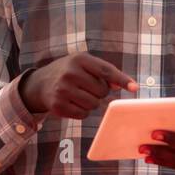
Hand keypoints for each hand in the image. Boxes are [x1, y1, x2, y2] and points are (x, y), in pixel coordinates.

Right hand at [20, 52, 138, 117]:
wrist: (40, 83)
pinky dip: (83, 112)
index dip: (122, 80)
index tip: (134, 88)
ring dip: (92, 103)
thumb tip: (121, 85)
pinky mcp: (57, 106)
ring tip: (81, 95)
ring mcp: (62, 90)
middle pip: (102, 91)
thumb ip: (104, 71)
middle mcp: (70, 73)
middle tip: (89, 88)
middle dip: (100, 92)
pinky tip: (74, 103)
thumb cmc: (70, 71)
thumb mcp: (85, 64)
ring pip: (94, 104)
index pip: (106, 71)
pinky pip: (83, 114)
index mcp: (80, 59)